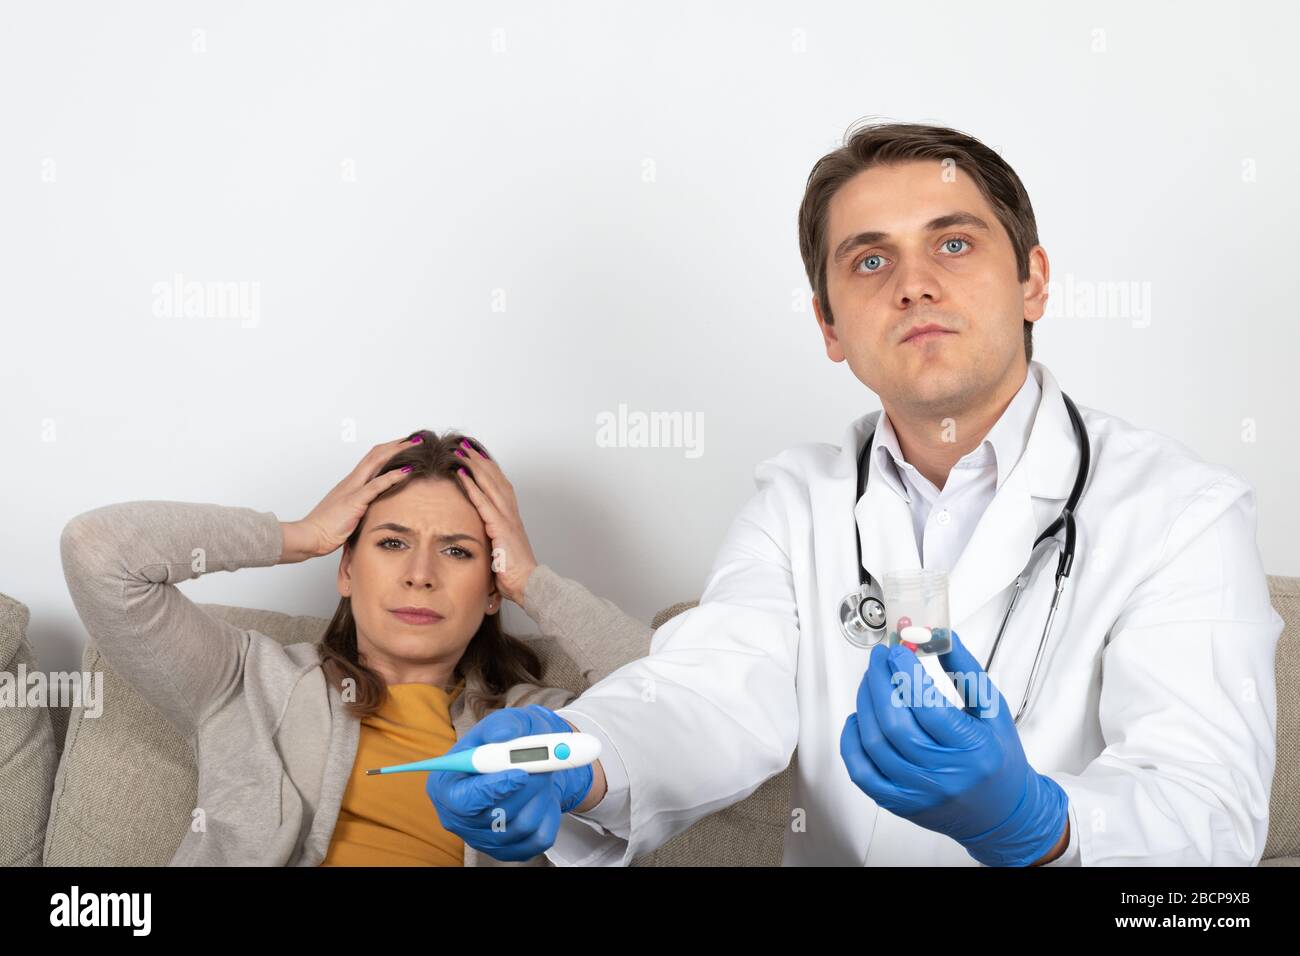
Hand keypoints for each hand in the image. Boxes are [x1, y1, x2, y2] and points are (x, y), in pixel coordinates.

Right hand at [281, 436, 419, 561]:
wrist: (309, 536)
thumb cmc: (326, 528)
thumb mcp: (350, 512)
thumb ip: (362, 505)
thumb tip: (376, 507)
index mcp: (351, 483)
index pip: (372, 459)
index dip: (389, 449)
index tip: (405, 445)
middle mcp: (352, 481)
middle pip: (376, 454)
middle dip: (397, 444)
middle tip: (415, 438)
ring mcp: (353, 489)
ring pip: (377, 462)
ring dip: (398, 452)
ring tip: (416, 445)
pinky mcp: (354, 501)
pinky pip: (376, 485)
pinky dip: (393, 476)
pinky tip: (407, 471)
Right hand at [426, 705, 592, 861]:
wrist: (531, 762)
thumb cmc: (509, 740)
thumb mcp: (506, 721)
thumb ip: (503, 726)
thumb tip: (502, 737)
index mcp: (445, 785)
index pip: (462, 801)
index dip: (492, 790)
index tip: (521, 774)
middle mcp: (458, 817)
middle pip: (496, 817)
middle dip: (527, 788)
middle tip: (546, 764)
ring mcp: (484, 838)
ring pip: (523, 826)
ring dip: (542, 795)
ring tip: (542, 774)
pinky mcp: (510, 849)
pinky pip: (540, 838)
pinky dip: (550, 813)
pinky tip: (543, 796)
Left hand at [452, 439, 538, 604]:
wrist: (529, 584)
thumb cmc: (514, 574)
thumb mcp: (500, 553)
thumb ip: (490, 542)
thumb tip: (479, 543)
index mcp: (511, 518)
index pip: (499, 486)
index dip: (488, 470)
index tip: (476, 456)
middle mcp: (510, 514)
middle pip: (495, 478)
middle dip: (480, 460)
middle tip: (466, 445)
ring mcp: (507, 519)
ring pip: (490, 484)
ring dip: (475, 466)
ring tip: (462, 451)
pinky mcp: (501, 527)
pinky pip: (483, 502)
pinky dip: (472, 486)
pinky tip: (461, 475)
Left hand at [838, 630, 1068, 866]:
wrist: (1002, 813)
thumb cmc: (999, 761)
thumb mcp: (994, 712)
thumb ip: (967, 672)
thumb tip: (942, 638)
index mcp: (973, 749)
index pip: (929, 707)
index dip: (906, 674)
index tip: (898, 651)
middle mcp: (944, 774)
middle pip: (895, 724)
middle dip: (880, 682)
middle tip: (879, 659)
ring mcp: (918, 792)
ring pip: (875, 744)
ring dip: (865, 704)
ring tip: (871, 681)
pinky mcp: (899, 803)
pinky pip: (862, 772)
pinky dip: (852, 741)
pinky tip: (860, 719)